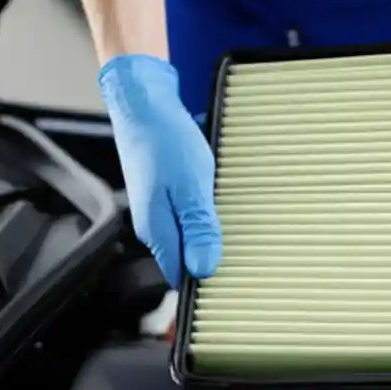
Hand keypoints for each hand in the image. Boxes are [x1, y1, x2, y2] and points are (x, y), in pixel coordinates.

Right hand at [98, 54, 221, 286]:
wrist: (141, 103)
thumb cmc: (164, 140)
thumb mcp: (191, 187)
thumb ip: (198, 229)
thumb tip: (204, 269)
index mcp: (157, 231)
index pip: (180, 277)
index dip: (206, 286)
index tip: (236, 287)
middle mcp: (154, 225)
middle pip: (185, 259)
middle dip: (213, 263)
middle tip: (249, 262)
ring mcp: (157, 208)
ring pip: (188, 236)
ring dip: (211, 237)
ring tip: (241, 236)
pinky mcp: (163, 193)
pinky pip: (187, 216)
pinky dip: (205, 216)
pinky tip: (223, 206)